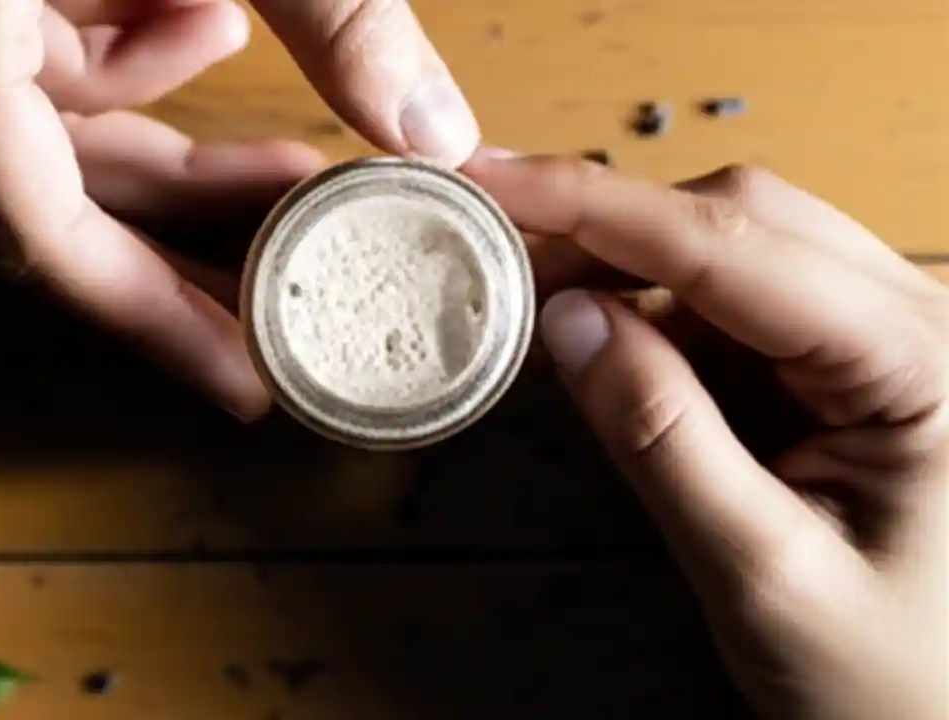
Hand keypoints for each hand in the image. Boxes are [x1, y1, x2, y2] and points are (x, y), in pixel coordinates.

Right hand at [0, 0, 478, 418]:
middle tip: (286, 264)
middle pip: (38, 206)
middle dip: (170, 237)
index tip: (244, 385)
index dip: (151, 324)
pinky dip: (117, 43)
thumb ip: (327, 5)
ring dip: (153, 130)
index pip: (46, 239)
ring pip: (31, 128)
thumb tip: (436, 131)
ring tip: (262, 109)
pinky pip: (22, 46)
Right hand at [468, 157, 948, 718]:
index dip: (599, 204)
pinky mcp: (846, 369)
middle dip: (607, 228)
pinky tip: (600, 346)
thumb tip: (565, 318)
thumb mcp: (762, 571)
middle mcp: (916, 322)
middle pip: (739, 216)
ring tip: (532, 306)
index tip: (495, 181)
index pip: (734, 241)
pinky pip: (738, 308)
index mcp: (922, 360)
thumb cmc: (898, 678)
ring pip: (733, 250)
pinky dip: (657, 317)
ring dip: (626, 271)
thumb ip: (661, 436)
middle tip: (494, 249)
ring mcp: (882, 340)